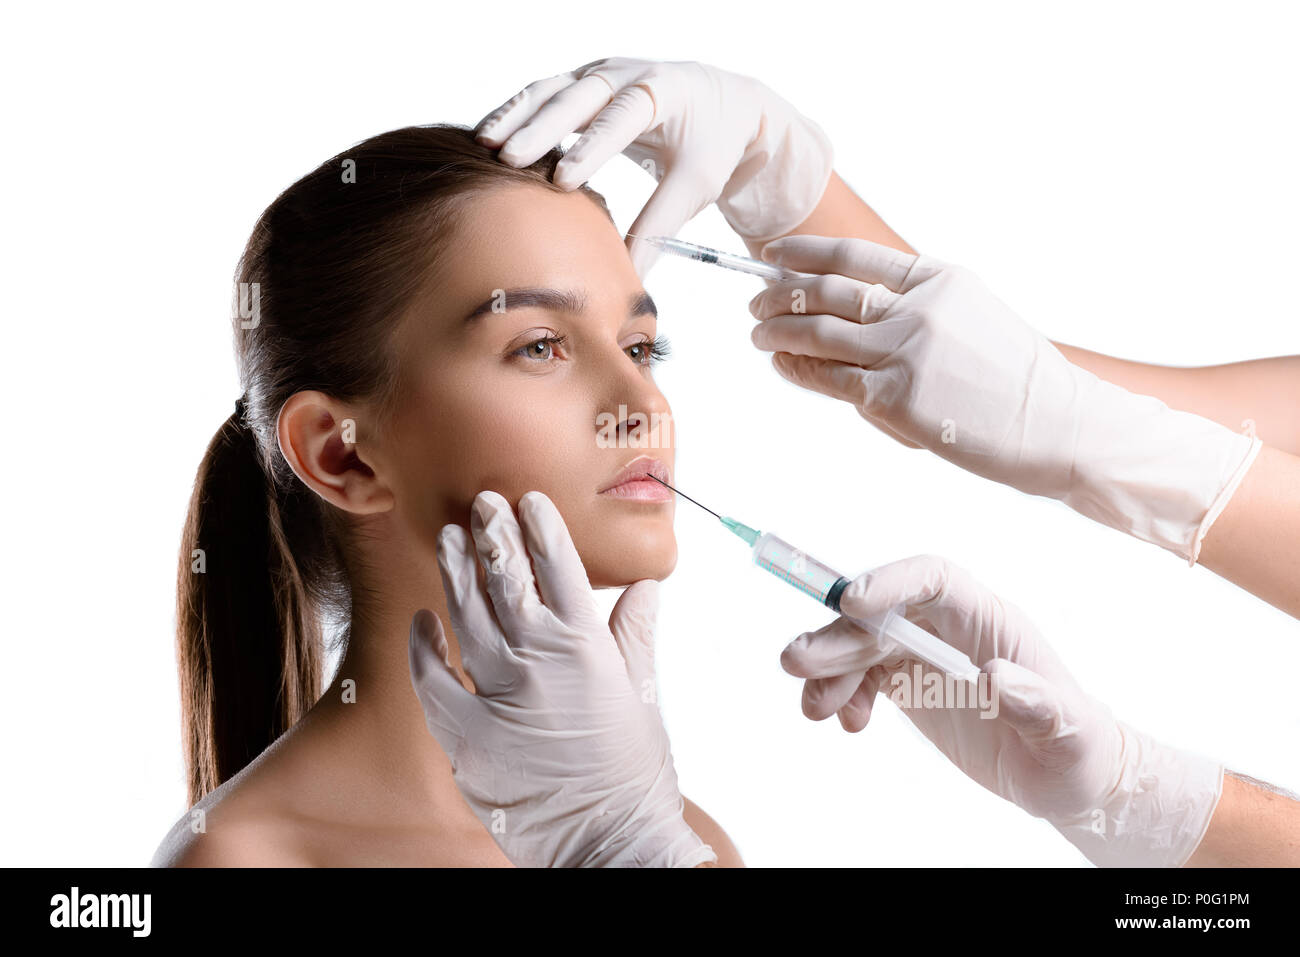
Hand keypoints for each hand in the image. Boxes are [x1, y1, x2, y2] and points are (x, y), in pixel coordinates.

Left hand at [407, 490, 714, 867]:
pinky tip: (425, 618)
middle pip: (507, 580)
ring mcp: (499, 696)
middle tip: (483, 502)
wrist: (607, 841)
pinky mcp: (466, 734)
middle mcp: (540, 661)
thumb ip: (635, 633)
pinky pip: (434, 677)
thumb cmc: (634, 771)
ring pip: (467, 616)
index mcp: (588, 646)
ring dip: (457, 572)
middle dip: (493, 535)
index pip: (560, 567)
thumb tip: (645, 586)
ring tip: (451, 538)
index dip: (541, 527)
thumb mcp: (643, 694)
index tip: (529, 502)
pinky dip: (426, 643)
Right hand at [472, 57, 833, 276]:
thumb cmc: (711, 142)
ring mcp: (600, 74)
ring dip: (516, 116)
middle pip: (577, 95)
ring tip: (485, 145)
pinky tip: (488, 139)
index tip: (565, 179)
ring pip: (550, 90)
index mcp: (663, 90)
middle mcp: (626, 73)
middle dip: (541, 127)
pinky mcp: (581, 83)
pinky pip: (542, 95)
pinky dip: (515, 114)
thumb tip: (630, 276)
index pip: (622, 117)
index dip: (592, 148)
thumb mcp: (695, 184)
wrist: (720, 103)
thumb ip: (660, 225)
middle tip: (509, 158)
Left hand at [748, 236, 1261, 562]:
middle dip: (779, 291)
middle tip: (754, 300)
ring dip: (777, 329)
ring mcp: (906, 351)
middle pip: (827, 289)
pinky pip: (828, 378)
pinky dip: (796, 368)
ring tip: (756, 333)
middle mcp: (919, 307)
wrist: (1060, 426)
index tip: (774, 254)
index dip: (804, 252)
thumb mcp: (974, 318)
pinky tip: (780, 364)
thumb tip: (855, 317)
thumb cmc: (1016, 381)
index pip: (854, 255)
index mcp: (939, 278)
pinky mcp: (896, 397)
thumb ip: (919, 309)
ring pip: (819, 331)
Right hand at [780, 554, 1223, 866]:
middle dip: (837, 635)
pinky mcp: (908, 684)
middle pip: (882, 615)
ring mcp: (924, 655)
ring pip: (860, 645)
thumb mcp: (1070, 732)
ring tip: (812, 708)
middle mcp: (949, 629)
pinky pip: (859, 677)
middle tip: (796, 663)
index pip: (934, 580)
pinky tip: (846, 722)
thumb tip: (996, 677)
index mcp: (988, 620)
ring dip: (827, 669)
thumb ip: (1039, 702)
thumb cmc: (1077, 747)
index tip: (852, 603)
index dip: (891, 582)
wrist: (1066, 779)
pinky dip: (840, 696)